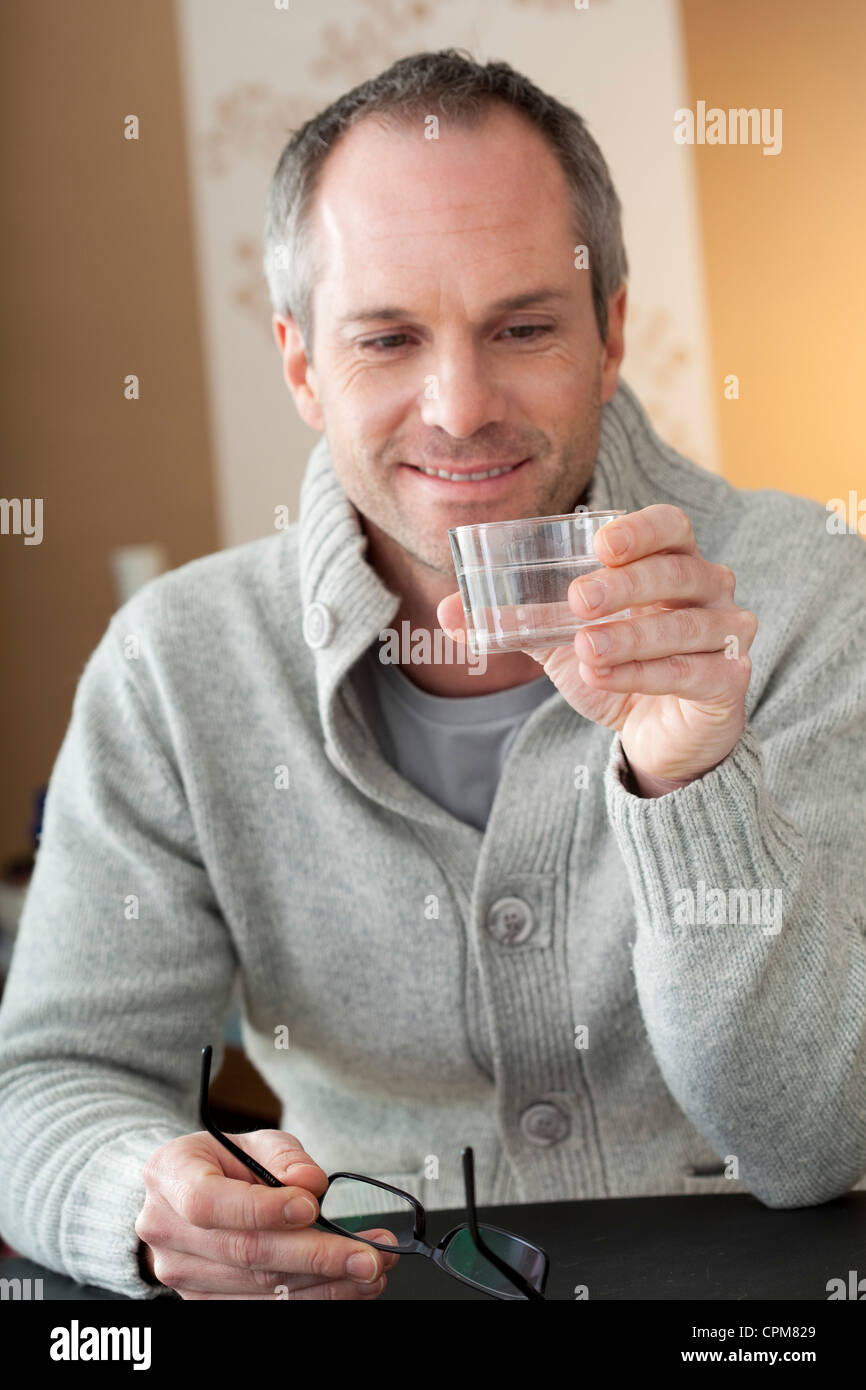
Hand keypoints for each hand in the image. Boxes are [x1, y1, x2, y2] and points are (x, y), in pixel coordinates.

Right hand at [135, 1129, 399, 1299]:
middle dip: (315, 1255)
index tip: (311, 1208)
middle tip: (368, 1254)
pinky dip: (312, 1297)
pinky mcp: (204, 1302)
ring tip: (371, 1268)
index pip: (207, 1202)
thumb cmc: (226, 1162)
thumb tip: (310, 1184)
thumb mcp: (252, 1141)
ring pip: (260, 1287)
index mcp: (170, 1175)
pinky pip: (263, 1306)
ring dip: (325, 1283)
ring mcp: (182, 1274)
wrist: (192, 1192)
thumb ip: (283, 1157)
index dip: (261, 1208)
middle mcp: (166, 1230)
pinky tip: (347, 1285)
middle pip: (244, 1252)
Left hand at [438, 504, 756, 793]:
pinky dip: (646, 674)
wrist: (658, 736)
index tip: (599, 544)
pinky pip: (693, 671)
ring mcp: (727, 635)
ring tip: (586, 649)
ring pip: (685, 627)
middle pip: (678, 573)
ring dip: (632, 636)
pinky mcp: (730, 682)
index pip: (671, 526)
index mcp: (672, 564)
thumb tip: (446, 610)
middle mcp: (709, 590)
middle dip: (626, 585)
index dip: (641, 529)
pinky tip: (606, 679)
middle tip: (577, 601)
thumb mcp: (560, 643)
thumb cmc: (618, 669)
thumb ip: (514, 622)